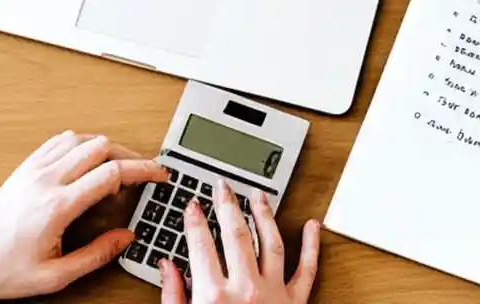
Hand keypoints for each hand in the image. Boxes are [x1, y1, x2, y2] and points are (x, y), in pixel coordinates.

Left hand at [0, 131, 167, 299]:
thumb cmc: (2, 270)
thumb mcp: (56, 276)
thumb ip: (96, 254)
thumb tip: (125, 237)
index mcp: (57, 206)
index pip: (111, 173)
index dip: (143, 170)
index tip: (158, 174)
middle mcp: (46, 181)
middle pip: (100, 147)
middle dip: (129, 155)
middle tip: (143, 172)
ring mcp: (33, 171)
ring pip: (81, 138)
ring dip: (105, 146)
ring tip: (117, 165)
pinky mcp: (24, 169)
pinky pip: (58, 141)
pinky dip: (80, 143)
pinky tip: (87, 157)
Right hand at [159, 182, 319, 303]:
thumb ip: (174, 298)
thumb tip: (167, 268)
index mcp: (213, 297)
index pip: (200, 245)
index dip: (194, 220)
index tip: (192, 205)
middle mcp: (246, 290)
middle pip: (235, 234)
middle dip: (227, 205)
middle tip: (223, 186)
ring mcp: (274, 295)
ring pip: (271, 242)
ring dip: (264, 215)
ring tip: (259, 196)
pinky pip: (307, 270)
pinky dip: (312, 246)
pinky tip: (312, 226)